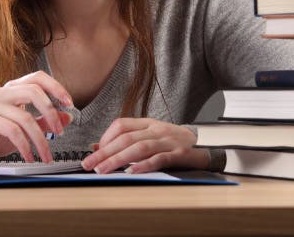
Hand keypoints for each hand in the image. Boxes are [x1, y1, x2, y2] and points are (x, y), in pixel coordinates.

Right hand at [0, 71, 73, 163]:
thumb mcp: (25, 127)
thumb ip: (44, 120)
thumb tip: (67, 117)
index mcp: (14, 88)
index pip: (38, 77)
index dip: (56, 87)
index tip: (69, 103)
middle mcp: (3, 92)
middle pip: (34, 91)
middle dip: (51, 113)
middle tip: (60, 131)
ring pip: (25, 117)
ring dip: (40, 139)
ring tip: (46, 154)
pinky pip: (13, 131)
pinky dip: (25, 146)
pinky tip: (30, 156)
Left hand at [81, 118, 210, 173]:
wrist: (203, 145)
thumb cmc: (172, 142)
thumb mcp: (149, 136)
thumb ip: (127, 140)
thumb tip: (99, 147)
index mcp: (147, 123)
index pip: (121, 125)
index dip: (105, 138)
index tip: (94, 152)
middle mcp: (156, 130)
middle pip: (126, 139)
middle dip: (105, 152)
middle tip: (90, 164)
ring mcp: (168, 141)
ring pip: (139, 148)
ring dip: (119, 159)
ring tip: (104, 170)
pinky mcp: (179, 154)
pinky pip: (159, 159)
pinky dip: (144, 165)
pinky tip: (132, 171)